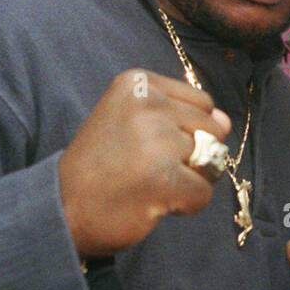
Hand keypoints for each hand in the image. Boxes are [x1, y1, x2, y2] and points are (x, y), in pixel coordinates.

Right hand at [59, 69, 230, 257]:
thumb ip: (183, 115)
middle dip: (192, 154)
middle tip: (148, 167)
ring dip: (188, 180)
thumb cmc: (102, 164)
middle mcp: (148, 104)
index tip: (144, 143)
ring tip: (149, 183)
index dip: (186, 130)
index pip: (202, 103)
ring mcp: (156, 141)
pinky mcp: (164, 178)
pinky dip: (186, 205)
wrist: (62, 207)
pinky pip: (204, 193)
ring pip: (212, 161)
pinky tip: (154, 203)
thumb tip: (227, 121)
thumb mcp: (134, 122)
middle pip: (212, 129)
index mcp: (139, 83)